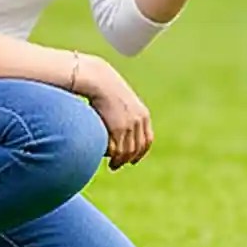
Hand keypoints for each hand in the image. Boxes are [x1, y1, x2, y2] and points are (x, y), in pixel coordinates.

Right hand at [75, 55, 152, 169]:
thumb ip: (123, 113)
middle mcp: (139, 121)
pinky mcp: (118, 129)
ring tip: (112, 165)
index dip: (141, 152)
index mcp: (143, 115)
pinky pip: (117, 149)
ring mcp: (130, 125)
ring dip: (120, 161)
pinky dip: (112, 156)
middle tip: (118, 165)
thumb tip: (116, 125)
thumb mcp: (120, 101)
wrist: (100, 81)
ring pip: (128, 151)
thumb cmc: (106, 88)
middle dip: (129, 159)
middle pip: (138, 148)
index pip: (147, 140)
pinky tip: (106, 157)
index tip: (134, 160)